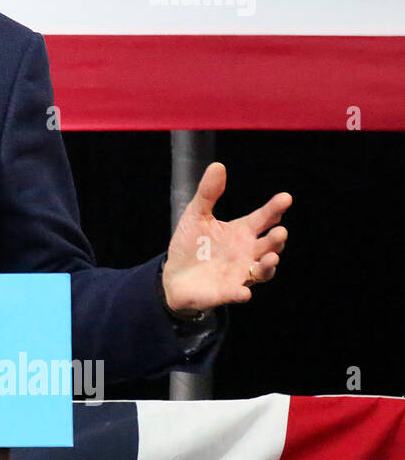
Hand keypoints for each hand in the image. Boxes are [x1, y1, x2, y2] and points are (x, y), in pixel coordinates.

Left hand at [162, 162, 290, 313]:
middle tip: (280, 231)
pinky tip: (244, 292)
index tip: (285, 198)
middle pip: (269, 246)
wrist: (174, 275)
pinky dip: (241, 293)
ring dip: (268, 265)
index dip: (274, 209)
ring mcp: (240, 273)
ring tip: (271, 257)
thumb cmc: (190, 244)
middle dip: (276, 240)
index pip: (263, 219)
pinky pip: (237, 294)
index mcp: (242, 232)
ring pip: (262, 271)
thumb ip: (208, 194)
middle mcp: (247, 253)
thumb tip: (218, 166)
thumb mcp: (196, 216)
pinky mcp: (226, 292)